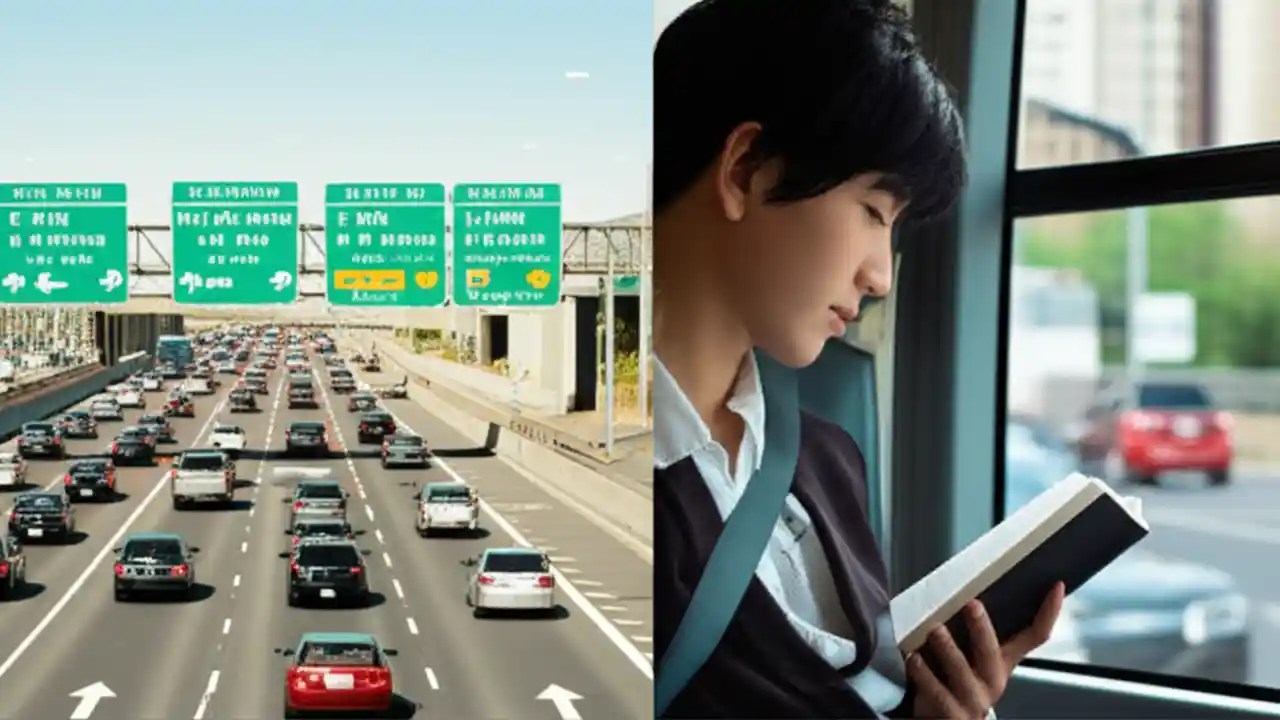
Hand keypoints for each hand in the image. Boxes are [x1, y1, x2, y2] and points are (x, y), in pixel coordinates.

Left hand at [907, 581, 1065, 718]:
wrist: (944, 719)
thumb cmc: (953, 679)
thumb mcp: (971, 656)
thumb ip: (970, 631)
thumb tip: (960, 587)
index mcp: (1002, 662)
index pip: (1035, 636)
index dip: (1048, 613)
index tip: (1056, 586)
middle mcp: (993, 681)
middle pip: (992, 653)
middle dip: (982, 628)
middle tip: (972, 605)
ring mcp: (973, 700)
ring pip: (963, 674)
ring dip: (949, 650)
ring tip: (935, 631)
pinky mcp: (953, 714)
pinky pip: (939, 694)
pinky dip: (925, 676)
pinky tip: (914, 659)